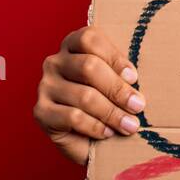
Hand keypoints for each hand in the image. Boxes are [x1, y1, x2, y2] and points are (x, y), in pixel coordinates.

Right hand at [33, 25, 145, 165]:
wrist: (90, 140)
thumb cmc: (110, 103)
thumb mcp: (119, 82)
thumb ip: (125, 74)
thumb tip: (138, 79)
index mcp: (73, 45)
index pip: (90, 39)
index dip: (114, 57)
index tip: (133, 77)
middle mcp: (55, 62)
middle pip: (88, 67)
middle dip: (118, 89)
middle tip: (138, 106)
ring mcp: (46, 86)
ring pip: (84, 95)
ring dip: (112, 113)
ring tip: (130, 125)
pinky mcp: (41, 111)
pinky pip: (72, 117)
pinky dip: (95, 126)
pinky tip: (108, 133)